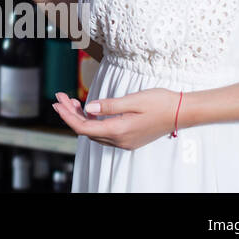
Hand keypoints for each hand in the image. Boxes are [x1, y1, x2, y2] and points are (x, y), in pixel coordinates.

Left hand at [50, 89, 183, 150]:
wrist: (182, 112)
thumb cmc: (160, 103)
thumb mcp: (133, 100)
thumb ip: (109, 105)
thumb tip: (89, 108)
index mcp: (119, 131)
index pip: (84, 127)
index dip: (67, 115)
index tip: (56, 103)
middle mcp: (120, 140)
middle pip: (87, 130)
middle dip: (71, 113)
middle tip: (60, 97)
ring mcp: (126, 141)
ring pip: (95, 132)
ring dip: (81, 117)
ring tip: (71, 101)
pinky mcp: (130, 138)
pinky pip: (105, 133)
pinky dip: (93, 121)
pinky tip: (89, 109)